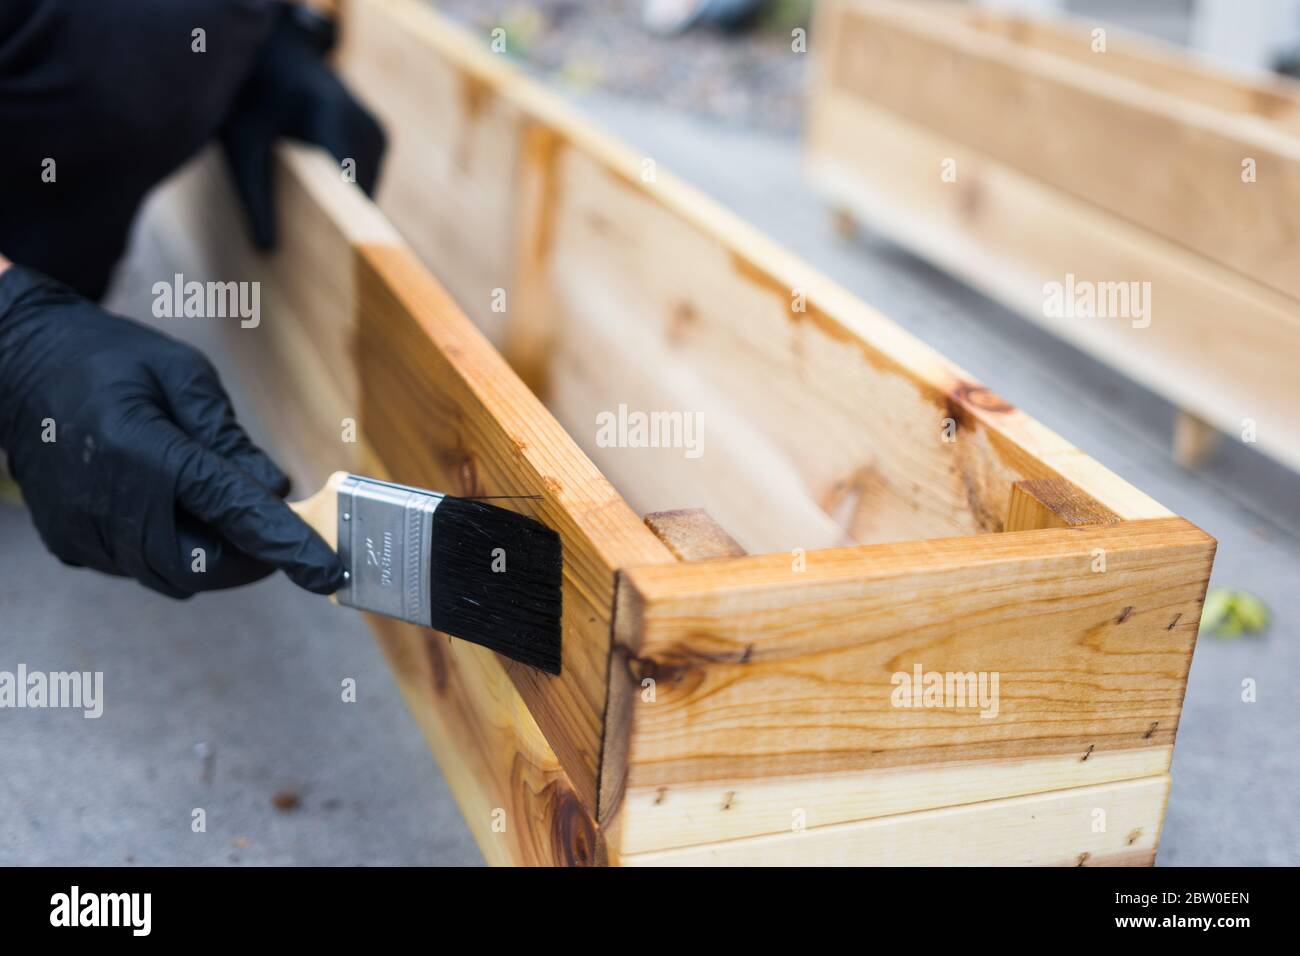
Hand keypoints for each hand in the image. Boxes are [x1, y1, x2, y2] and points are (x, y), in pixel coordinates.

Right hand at [0, 265, 343, 597]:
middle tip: (280, 537)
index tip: (327, 574)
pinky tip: (172, 509)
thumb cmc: (109, 359)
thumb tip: (276, 491)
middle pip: (202, 563)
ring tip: (226, 516)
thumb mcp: (182, 376)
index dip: (286, 545)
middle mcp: (106, 501)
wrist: (19, 364)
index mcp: (142, 450)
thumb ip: (229, 439)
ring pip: (170, 574)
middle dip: (250, 558)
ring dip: (212, 555)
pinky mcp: (68, 544)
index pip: (231, 510)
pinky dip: (170, 549)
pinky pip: (136, 567)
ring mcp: (80, 530)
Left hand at [221, 1, 386, 247]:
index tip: (340, 269)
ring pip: (367, 195)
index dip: (346, 231)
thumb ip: (253, 196)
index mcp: (332, 117)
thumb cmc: (249, 96)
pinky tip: (322, 202)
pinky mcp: (380, 139)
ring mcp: (378, 133)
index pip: (349, 189)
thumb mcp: (240, 144)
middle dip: (339, 227)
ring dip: (344, 213)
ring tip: (318, 236)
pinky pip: (367, 183)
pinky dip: (346, 197)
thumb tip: (265, 251)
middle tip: (316, 267)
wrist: (274, 56)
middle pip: (360, 197)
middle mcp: (366, 126)